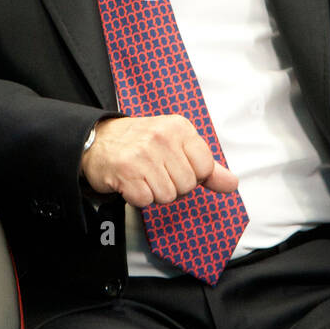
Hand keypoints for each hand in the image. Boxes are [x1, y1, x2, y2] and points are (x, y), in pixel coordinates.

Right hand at [80, 114, 238, 207]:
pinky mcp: (126, 172)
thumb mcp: (177, 145)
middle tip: (156, 172)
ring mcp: (143, 154)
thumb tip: (232, 184)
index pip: (205, 167)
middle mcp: (162, 137)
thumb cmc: (140, 142)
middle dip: (173, 186)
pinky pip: (146, 201)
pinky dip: (139, 197)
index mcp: (179, 127)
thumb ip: (207, 167)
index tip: (176, 166)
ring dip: (155, 193)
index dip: (193, 175)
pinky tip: (132, 182)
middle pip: (187, 185)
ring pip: (168, 196)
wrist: (97, 140)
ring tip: (144, 176)